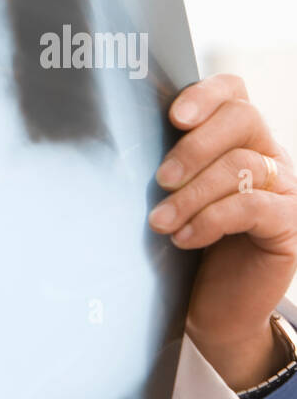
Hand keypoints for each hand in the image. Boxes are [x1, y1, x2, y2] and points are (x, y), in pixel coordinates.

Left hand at [148, 73, 296, 388]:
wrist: (211, 306)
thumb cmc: (183, 244)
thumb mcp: (168, 198)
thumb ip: (162, 166)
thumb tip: (119, 143)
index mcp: (236, 138)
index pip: (233, 92)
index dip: (206, 94)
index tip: (174, 117)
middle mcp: (266, 154)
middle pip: (243, 119)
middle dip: (195, 147)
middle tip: (160, 179)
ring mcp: (283, 188)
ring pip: (244, 165)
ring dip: (193, 194)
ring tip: (160, 222)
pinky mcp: (287, 225)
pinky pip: (254, 207)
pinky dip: (211, 220)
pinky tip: (185, 239)